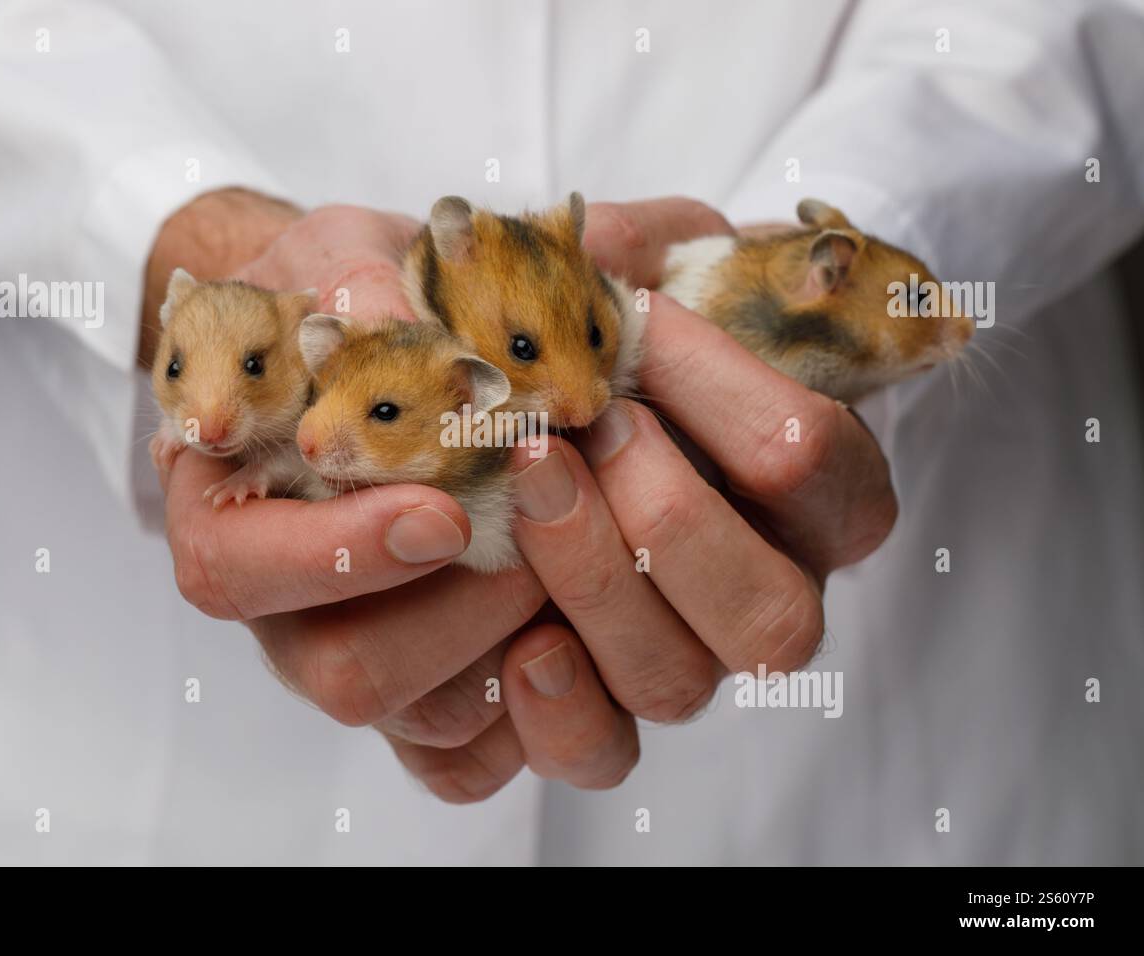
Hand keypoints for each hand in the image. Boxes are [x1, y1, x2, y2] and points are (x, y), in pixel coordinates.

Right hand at [149, 193, 549, 800]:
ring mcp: (360, 652)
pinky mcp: (431, 689)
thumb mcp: (342, 256)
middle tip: (541, 533)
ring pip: (421, 721)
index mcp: (227, 508)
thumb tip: (391, 323)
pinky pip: (469, 759)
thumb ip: (358, 283)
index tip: (443, 512)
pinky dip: (533, 715)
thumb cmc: (348, 298)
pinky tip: (575, 629)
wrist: (382, 333)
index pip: (236, 570)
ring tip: (574, 558)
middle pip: (338, 673)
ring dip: (511, 649)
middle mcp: (288, 605)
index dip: (333, 555)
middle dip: (456, 610)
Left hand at [497, 201, 897, 781]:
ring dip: (597, 584)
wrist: (481, 413)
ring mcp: (674, 657)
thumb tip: (600, 247)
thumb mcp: (601, 263)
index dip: (723, 387)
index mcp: (804, 488)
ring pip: (679, 683)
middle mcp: (756, 590)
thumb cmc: (562, 330)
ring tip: (526, 488)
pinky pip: (597, 755)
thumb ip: (624, 245)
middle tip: (577, 431)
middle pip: (771, 613)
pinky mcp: (585, 708)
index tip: (633, 317)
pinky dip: (559, 718)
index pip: (810, 456)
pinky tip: (517, 647)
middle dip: (670, 515)